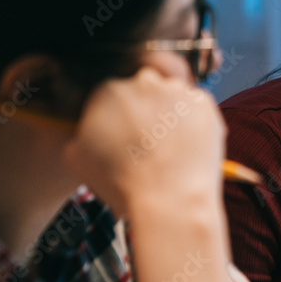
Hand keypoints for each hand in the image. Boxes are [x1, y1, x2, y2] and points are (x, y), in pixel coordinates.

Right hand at [62, 67, 224, 216]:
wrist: (169, 199)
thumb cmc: (123, 183)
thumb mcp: (77, 158)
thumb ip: (79, 131)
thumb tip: (88, 127)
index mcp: (106, 90)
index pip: (112, 93)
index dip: (118, 115)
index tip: (126, 132)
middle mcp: (142, 81)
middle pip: (143, 89)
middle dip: (146, 109)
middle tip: (149, 140)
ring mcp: (176, 90)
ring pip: (172, 96)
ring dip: (170, 113)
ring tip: (170, 147)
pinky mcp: (203, 103)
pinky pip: (196, 107)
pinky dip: (194, 122)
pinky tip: (187, 146)